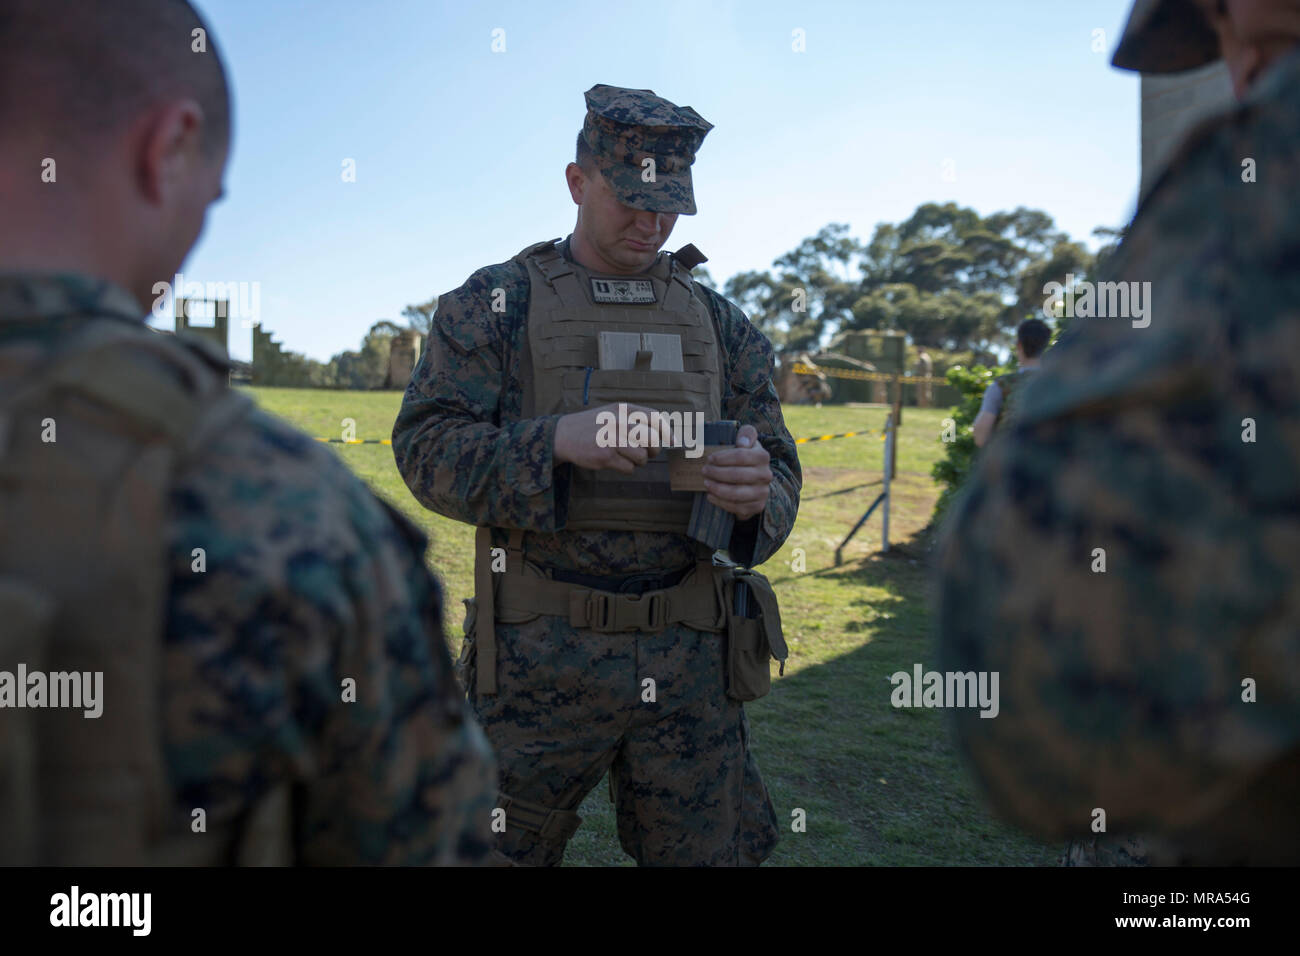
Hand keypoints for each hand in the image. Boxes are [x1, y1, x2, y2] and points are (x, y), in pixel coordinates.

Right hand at [553, 403, 673, 472]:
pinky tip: (614, 461)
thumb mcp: (614, 413)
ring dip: (638, 461)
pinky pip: (629, 468)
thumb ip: (637, 419)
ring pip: (642, 457)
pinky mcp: (605, 456)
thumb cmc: (594, 425)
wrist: (564, 434)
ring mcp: (612, 439)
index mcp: (623, 409)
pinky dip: (626, 468)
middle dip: (653, 450)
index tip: (673, 442)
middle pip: (653, 440)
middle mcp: (619, 422)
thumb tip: (666, 435)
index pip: (655, 419)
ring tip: (625, 456)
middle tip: (645, 452)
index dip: (667, 432)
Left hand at [701, 424, 770, 520]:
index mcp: (763, 457)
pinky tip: (710, 495)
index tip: (710, 459)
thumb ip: (747, 433)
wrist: (756, 481)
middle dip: (717, 473)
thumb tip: (742, 443)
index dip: (723, 458)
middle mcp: (765, 475)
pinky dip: (720, 502)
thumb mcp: (747, 441)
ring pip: (736, 493)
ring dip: (717, 488)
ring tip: (706, 483)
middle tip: (704, 471)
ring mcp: (762, 492)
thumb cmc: (746, 457)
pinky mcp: (757, 506)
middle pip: (737, 475)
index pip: (741, 456)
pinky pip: (736, 507)